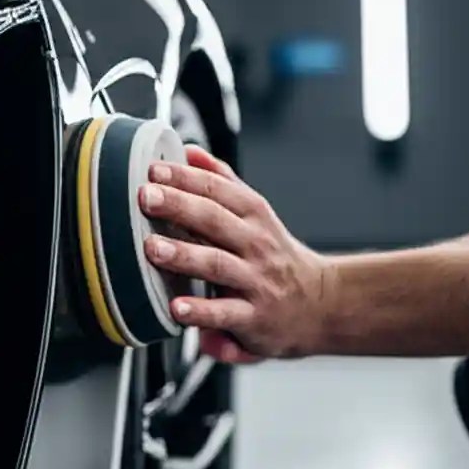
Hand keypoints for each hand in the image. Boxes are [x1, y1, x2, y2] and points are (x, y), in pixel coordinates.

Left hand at [137, 146, 334, 362]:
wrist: (321, 303)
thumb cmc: (276, 256)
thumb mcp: (256, 214)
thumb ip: (222, 182)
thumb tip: (189, 151)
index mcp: (253, 215)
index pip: (217, 189)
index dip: (185, 177)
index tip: (154, 170)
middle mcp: (256, 244)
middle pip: (215, 220)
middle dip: (179, 206)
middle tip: (146, 198)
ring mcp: (255, 280)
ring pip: (218, 264)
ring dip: (184, 255)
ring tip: (153, 248)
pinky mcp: (254, 317)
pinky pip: (225, 313)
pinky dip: (201, 311)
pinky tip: (177, 307)